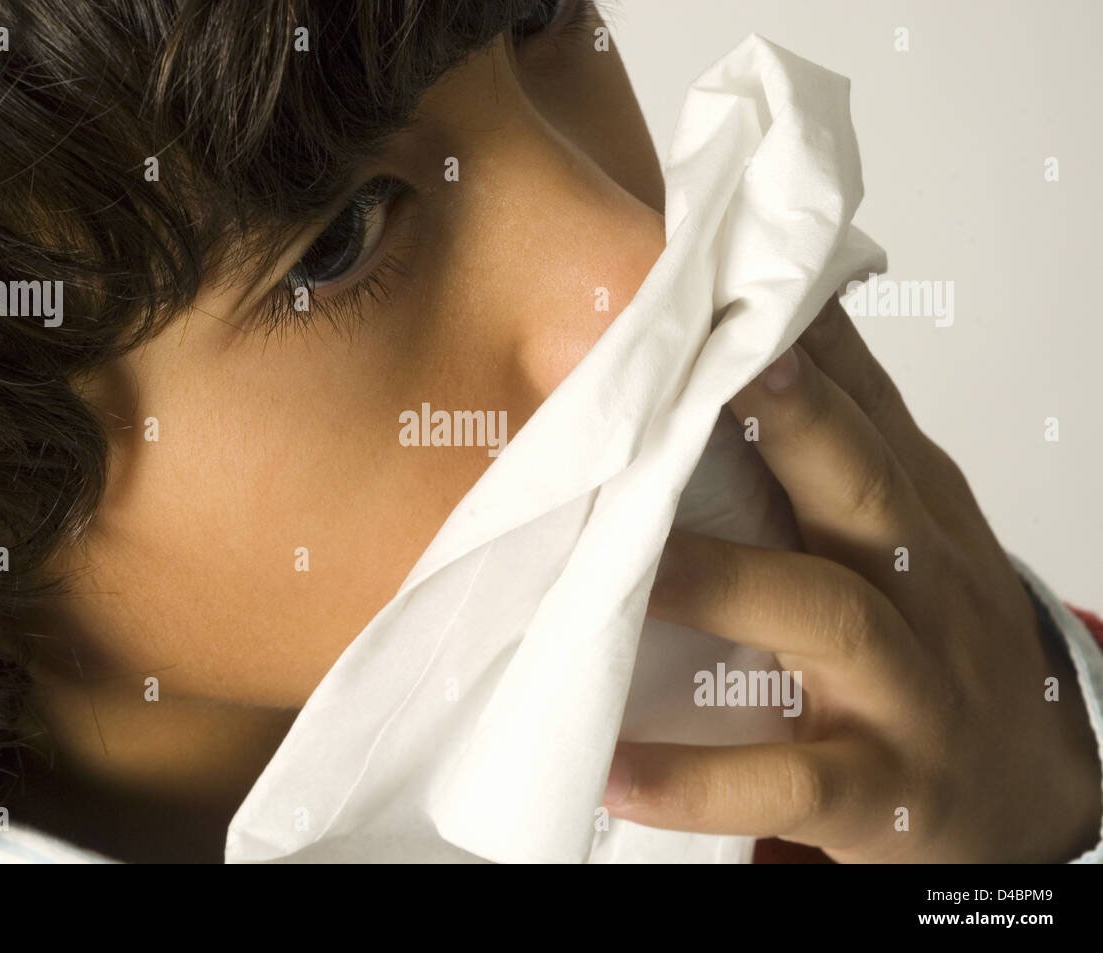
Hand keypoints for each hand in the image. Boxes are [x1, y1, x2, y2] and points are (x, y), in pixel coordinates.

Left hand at [604, 297, 1102, 861]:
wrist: (1027, 795)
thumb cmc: (934, 645)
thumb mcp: (901, 541)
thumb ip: (824, 461)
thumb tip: (720, 358)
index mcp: (912, 512)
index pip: (860, 403)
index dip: (801, 335)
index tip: (722, 270)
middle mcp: (918, 584)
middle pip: (862, 483)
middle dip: (796, 421)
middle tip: (715, 368)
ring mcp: (903, 688)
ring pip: (826, 615)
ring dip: (729, 584)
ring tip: (638, 568)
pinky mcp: (877, 788)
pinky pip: (788, 782)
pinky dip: (701, 778)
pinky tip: (617, 769)